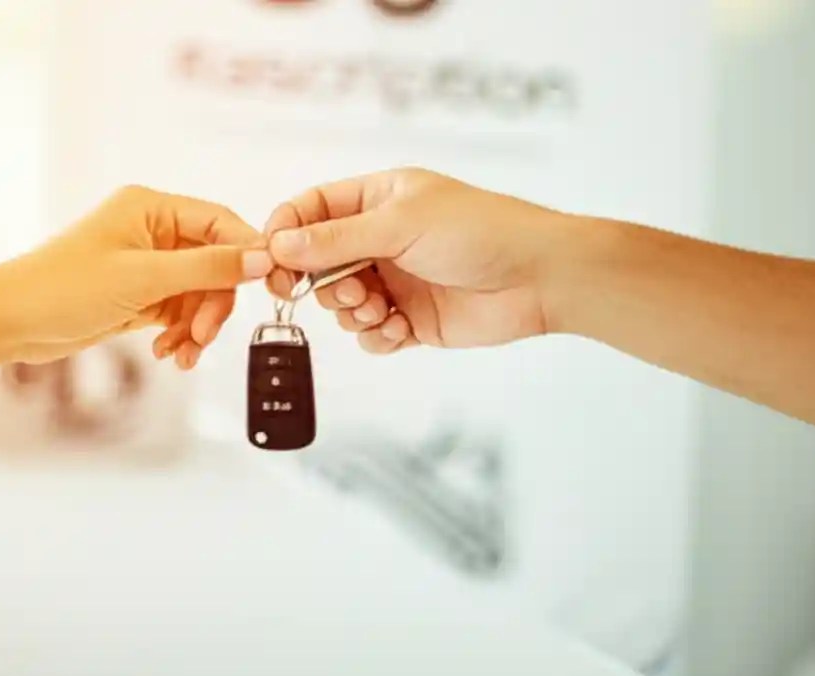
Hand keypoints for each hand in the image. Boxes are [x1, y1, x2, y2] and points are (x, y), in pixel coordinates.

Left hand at [0, 186, 271, 366]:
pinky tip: (167, 353)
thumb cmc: (62, 289)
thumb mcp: (144, 278)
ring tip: (182, 353)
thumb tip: (261, 257)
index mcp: (151, 208)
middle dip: (214, 303)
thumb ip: (207, 268)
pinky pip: (179, 312)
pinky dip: (180, 334)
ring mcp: (146, 264)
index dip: (247, 252)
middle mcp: (152, 231)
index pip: (220, 222)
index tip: (269, 283)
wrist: (10, 323)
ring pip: (199, 293)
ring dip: (197, 326)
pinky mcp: (139, 295)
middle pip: (214, 263)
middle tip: (204, 335)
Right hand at [265, 168, 570, 352]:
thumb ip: (336, 238)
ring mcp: (397, 279)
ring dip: (353, 312)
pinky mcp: (412, 319)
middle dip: (323, 283)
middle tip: (349, 292)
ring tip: (381, 309)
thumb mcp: (401, 224)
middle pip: (319, 263)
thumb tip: (280, 244)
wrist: (540, 278)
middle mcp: (382, 238)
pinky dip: (377, 337)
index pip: (312, 209)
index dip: (288, 233)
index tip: (274, 262)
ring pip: (342, 304)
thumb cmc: (481, 231)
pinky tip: (399, 329)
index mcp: (379, 199)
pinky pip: (371, 335)